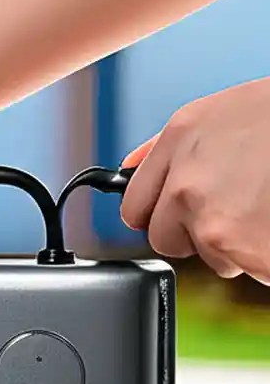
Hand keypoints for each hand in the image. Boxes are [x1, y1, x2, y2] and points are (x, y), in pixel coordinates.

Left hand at [121, 76, 269, 284]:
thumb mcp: (219, 114)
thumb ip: (168, 148)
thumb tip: (127, 169)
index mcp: (180, 140)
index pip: (135, 206)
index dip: (161, 214)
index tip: (179, 214)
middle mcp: (187, 183)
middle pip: (165, 240)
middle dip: (196, 234)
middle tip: (239, 211)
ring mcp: (213, 220)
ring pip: (211, 258)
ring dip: (237, 246)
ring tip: (266, 209)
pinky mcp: (244, 249)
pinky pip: (247, 269)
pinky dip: (263, 258)